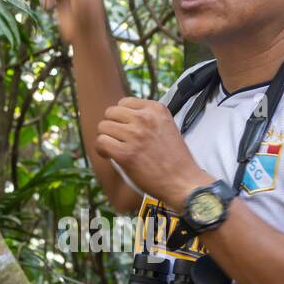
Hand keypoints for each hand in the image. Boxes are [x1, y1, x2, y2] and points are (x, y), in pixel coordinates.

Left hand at [95, 96, 212, 207]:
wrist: (183, 181)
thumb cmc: (175, 159)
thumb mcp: (166, 126)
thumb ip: (148, 119)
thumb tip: (123, 118)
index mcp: (156, 109)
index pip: (124, 102)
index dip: (121, 117)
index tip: (126, 129)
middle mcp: (145, 118)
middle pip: (111, 112)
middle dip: (111, 126)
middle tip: (117, 140)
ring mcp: (135, 135)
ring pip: (103, 127)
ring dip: (106, 138)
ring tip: (114, 148)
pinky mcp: (126, 153)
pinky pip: (101, 142)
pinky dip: (102, 150)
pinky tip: (109, 156)